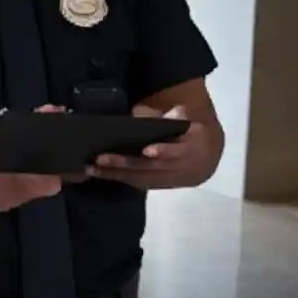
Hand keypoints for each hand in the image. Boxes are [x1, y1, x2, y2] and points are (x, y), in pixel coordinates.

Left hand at [86, 104, 208, 187]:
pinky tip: (98, 174)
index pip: (177, 151)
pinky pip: (137, 183)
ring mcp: (169, 179)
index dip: (163, 151)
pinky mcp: (158, 185)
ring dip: (115, 174)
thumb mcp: (185, 120)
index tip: (148, 150)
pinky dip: (118, 179)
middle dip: (125, 163)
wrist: (206, 157)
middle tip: (101, 158)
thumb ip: (170, 116)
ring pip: (141, 178)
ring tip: (91, 169)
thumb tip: (153, 112)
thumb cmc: (188, 132)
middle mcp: (180, 167)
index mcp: (192, 147)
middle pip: (151, 167)